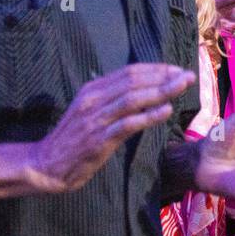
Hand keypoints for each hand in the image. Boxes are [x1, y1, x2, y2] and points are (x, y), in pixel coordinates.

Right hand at [28, 64, 194, 193]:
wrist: (45, 165)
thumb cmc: (72, 140)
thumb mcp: (89, 112)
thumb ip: (111, 100)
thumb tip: (141, 91)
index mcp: (92, 90)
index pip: (129, 72)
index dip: (156, 69)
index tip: (177, 70)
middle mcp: (93, 100)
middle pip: (134, 82)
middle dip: (164, 77)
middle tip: (189, 76)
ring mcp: (95, 119)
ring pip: (133, 99)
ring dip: (161, 91)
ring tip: (182, 87)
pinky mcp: (98, 140)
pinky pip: (127, 124)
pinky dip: (148, 116)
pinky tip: (165, 111)